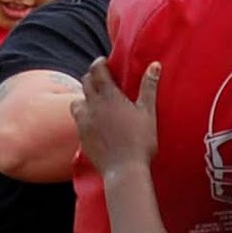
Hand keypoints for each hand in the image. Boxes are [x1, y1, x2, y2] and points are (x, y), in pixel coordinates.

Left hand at [71, 57, 159, 176]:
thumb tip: (155, 65)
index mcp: (109, 96)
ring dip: (84, 97)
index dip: (99, 63)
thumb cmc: (140, 141)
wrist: (124, 170)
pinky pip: (78, 121)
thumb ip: (149, 87)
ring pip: (76, 101)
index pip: (97, 70)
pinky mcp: (81, 137)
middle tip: (101, 80)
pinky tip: (93, 122)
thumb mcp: (148, 113)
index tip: (104, 62)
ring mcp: (84, 122)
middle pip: (85, 82)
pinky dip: (84, 117)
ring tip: (94, 102)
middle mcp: (93, 106)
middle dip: (92, 77)